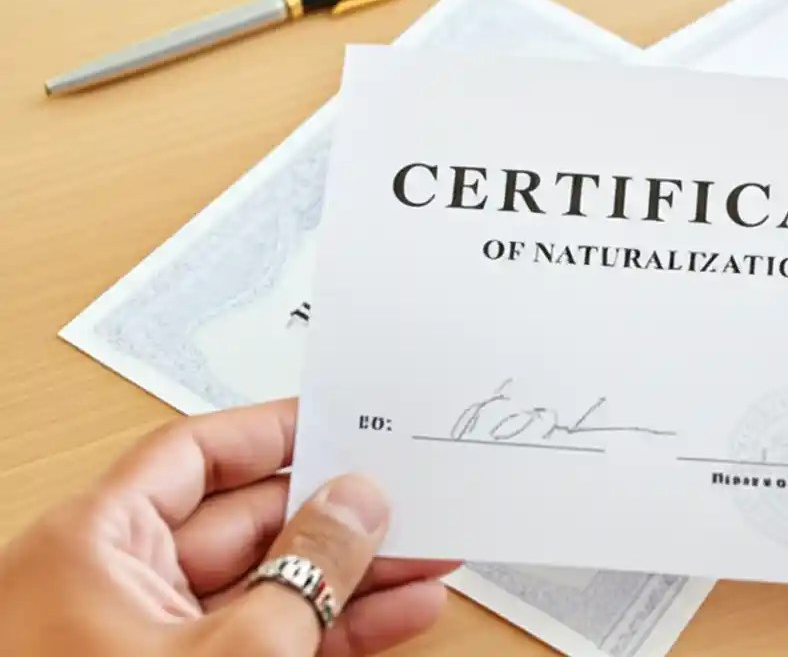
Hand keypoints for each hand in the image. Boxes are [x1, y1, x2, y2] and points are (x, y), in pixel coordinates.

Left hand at [0, 400, 458, 655]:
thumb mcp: (234, 651)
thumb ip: (307, 567)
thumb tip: (359, 501)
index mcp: (95, 547)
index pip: (194, 456)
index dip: (274, 432)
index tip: (345, 419)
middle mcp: (118, 586)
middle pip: (247, 523)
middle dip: (338, 516)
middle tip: (411, 500)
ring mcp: (156, 645)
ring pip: (272, 588)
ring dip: (354, 578)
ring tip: (428, 561)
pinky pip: (273, 642)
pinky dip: (335, 632)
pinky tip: (399, 617)